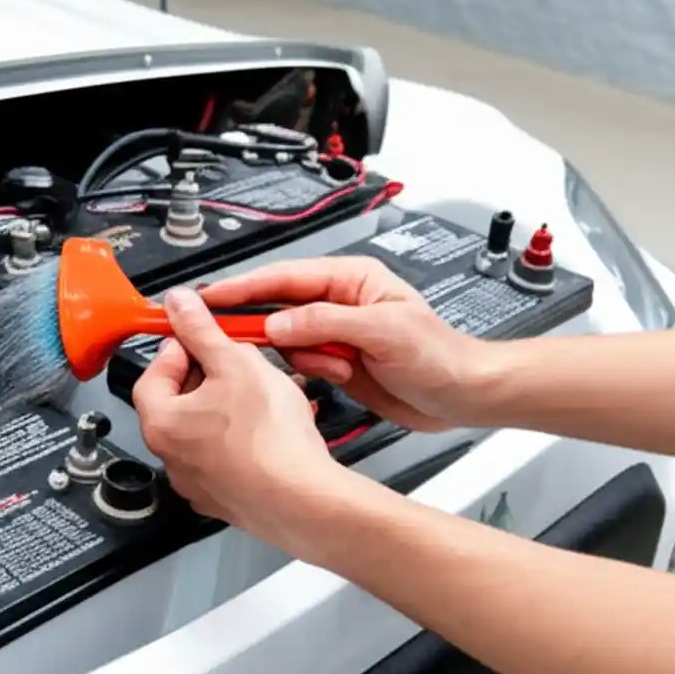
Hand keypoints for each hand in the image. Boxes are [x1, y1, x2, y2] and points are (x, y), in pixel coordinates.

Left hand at [132, 288, 349, 550]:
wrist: (305, 501)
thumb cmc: (269, 439)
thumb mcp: (236, 363)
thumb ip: (202, 330)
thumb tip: (179, 304)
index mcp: (161, 423)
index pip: (153, 372)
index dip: (178, 347)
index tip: (199, 334)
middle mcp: (171, 458)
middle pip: (178, 401)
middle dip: (206, 375)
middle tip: (235, 360)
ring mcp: (199, 483)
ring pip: (206, 429)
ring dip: (228, 405)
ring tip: (262, 391)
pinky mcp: (227, 499)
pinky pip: (228, 457)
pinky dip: (244, 437)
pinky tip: (271, 427)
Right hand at [200, 257, 491, 430]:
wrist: (463, 395)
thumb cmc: (440, 355)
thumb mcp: (383, 330)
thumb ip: (326, 322)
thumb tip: (278, 322)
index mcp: (352, 279)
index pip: (285, 278)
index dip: (244, 287)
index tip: (211, 297)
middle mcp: (339, 302)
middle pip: (278, 305)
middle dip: (261, 323)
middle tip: (227, 335)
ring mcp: (336, 332)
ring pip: (287, 338)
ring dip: (300, 355)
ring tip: (332, 365)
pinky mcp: (337, 361)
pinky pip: (302, 362)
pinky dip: (309, 371)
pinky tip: (334, 376)